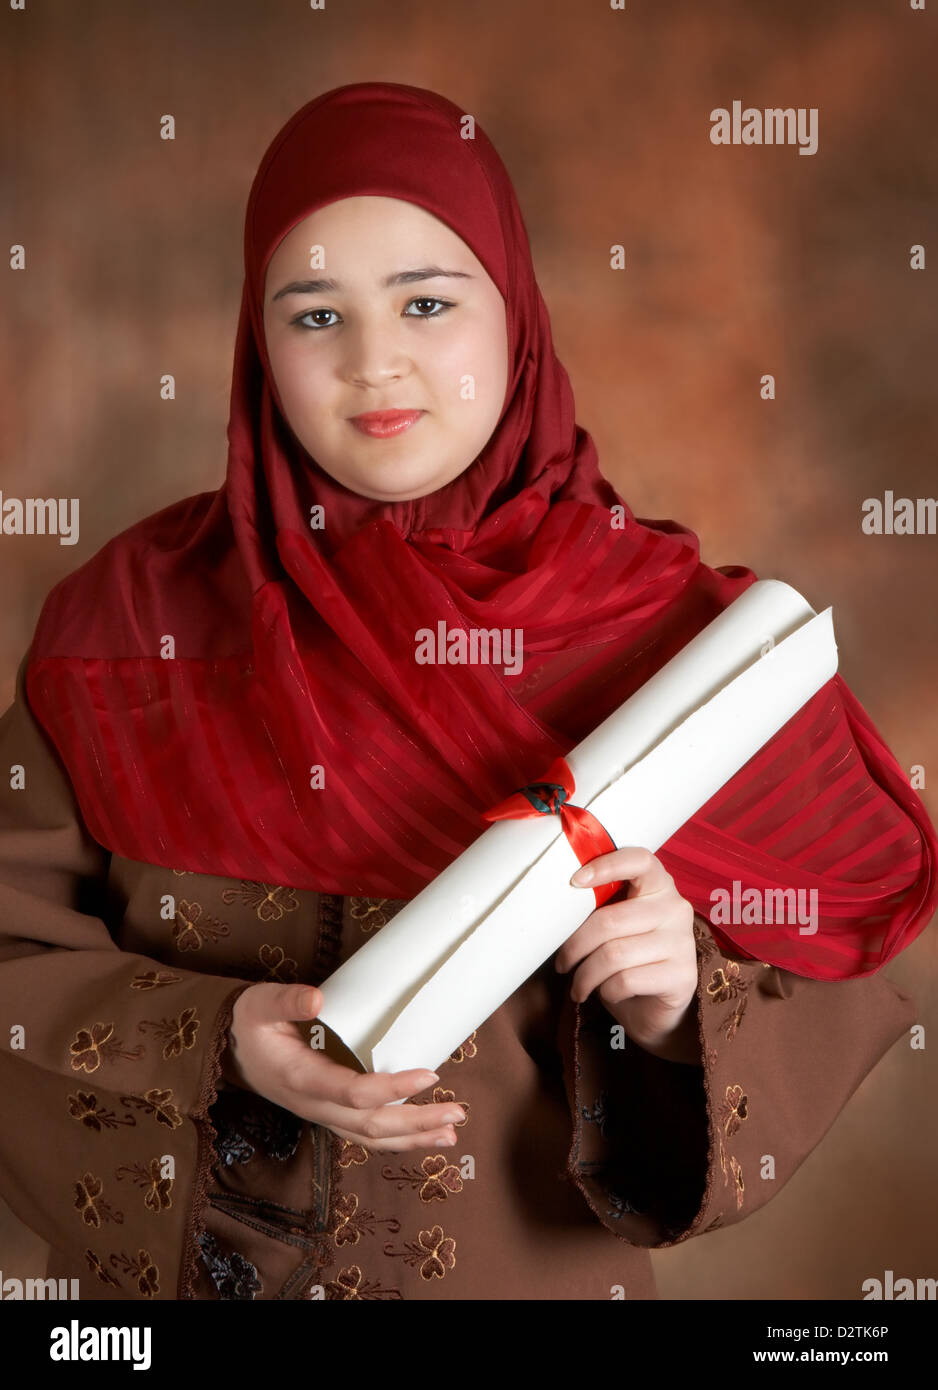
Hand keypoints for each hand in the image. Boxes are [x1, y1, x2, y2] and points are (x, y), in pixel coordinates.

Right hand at [221, 982, 465, 1151]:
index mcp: (301, 1079)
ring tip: (451, 1133)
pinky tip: (423, 1136)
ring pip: (371, 1137)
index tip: (429, 1074)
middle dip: (417, 1122)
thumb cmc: (249, 1023)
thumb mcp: (259, 1004)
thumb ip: (286, 1000)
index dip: (393, 1087)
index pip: (354, 1093)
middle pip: (371, 1125)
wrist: (230, 1050)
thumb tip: (317, 997)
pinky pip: (364, 1135)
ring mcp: (322, 1114)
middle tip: (458, 1112)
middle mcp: (314, 1106)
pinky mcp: (329, 1113)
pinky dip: (397, 1139)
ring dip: (413, 1137)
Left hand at [554, 846, 700, 1063]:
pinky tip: (605, 992)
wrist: (656, 1006)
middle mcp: (675, 908)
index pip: (639, 861)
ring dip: (585, 975)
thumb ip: (599, 907)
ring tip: (577, 985)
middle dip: (575, 946)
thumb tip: (555, 903)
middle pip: (610, 920)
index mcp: (658, 885)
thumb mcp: (614, 926)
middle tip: (562, 963)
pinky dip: (606, 990)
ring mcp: (682, 942)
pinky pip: (627, 980)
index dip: (606, 865)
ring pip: (614, 954)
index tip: (574, 881)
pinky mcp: (682, 976)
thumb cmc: (627, 957)